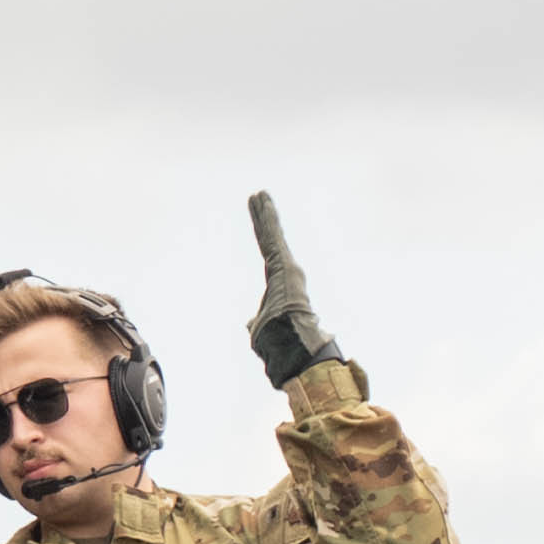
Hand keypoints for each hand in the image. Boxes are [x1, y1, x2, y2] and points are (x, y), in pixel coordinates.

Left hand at [245, 190, 341, 386]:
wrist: (294, 349)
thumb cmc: (281, 345)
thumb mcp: (262, 329)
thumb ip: (257, 320)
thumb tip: (249, 321)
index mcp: (278, 285)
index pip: (267, 255)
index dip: (263, 236)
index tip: (258, 218)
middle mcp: (284, 273)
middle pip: (269, 240)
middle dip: (263, 218)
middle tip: (256, 196)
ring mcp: (285, 268)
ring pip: (270, 236)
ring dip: (264, 214)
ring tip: (257, 194)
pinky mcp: (284, 265)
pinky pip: (272, 238)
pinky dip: (267, 220)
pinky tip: (262, 202)